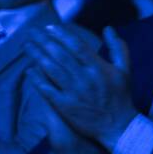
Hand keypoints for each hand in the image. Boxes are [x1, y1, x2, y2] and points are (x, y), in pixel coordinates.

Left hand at [26, 24, 138, 151]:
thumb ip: (118, 47)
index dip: (61, 35)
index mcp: (98, 67)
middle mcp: (84, 78)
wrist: (118, 126)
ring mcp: (73, 92)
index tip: (49, 27)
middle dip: (43, 41)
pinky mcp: (65, 106)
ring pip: (51, 69)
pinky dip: (37, 79)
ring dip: (36, 56)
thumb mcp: (125, 70)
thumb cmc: (122, 96)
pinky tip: (28, 71)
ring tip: (26, 46)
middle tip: (31, 32)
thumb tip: (108, 28)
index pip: (76, 46)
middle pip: (59, 55)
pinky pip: (47, 90)